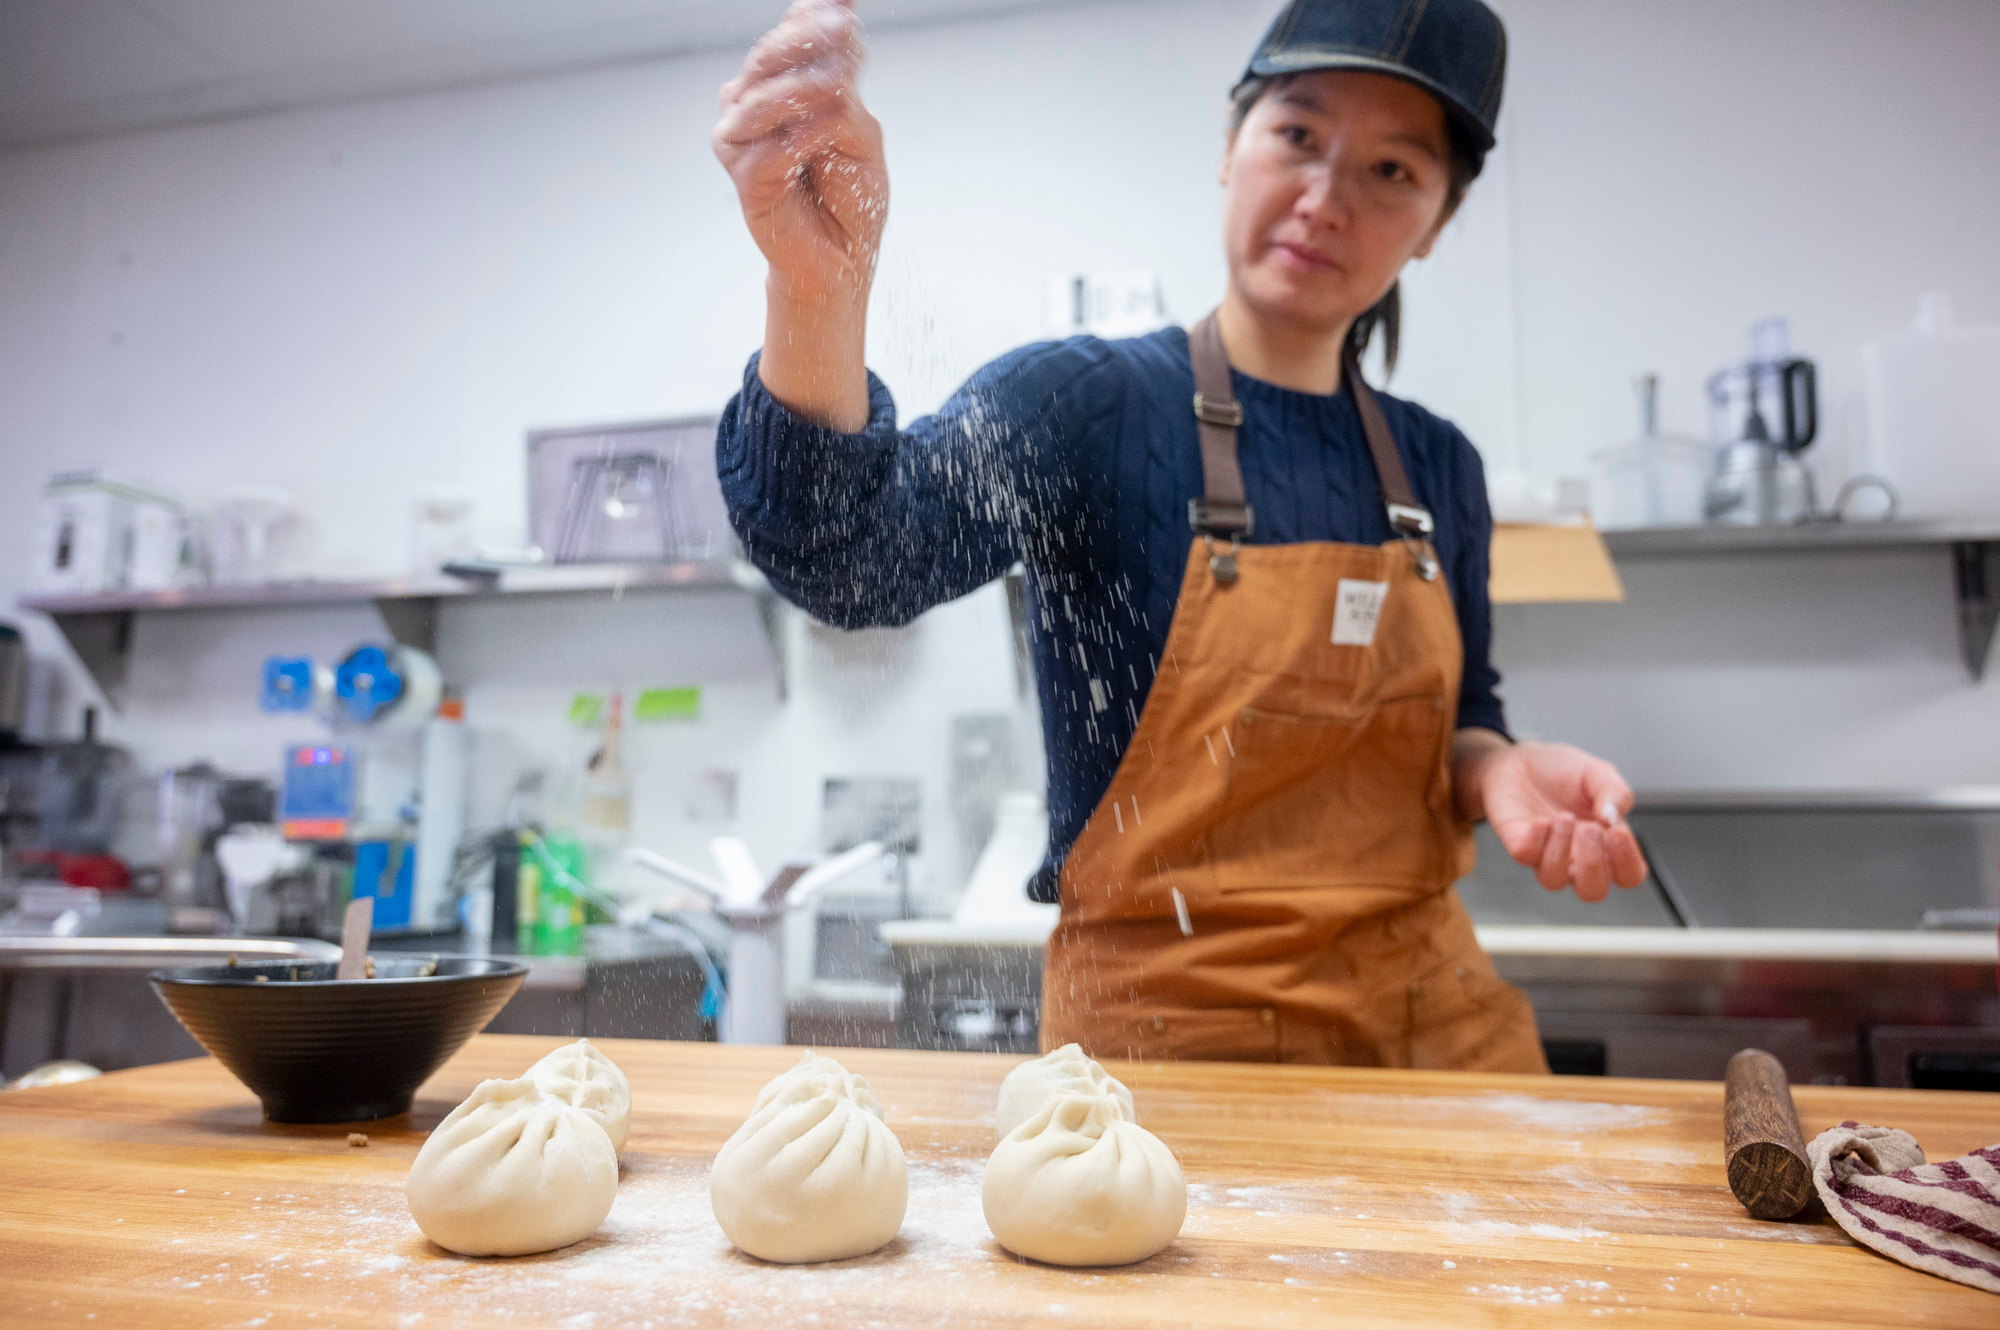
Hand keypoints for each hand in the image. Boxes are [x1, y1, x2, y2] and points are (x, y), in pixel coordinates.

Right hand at [712, 0, 887, 302]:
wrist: (842, 256)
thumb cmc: (849, 194)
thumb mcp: (859, 127)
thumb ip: (844, 82)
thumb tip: (841, 23)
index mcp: (780, 83)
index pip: (790, 34)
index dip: (815, 15)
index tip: (845, 8)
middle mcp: (752, 103)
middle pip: (770, 56)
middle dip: (807, 40)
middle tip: (842, 29)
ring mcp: (741, 138)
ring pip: (764, 97)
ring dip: (805, 86)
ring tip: (839, 83)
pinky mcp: (743, 175)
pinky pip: (771, 148)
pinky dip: (802, 138)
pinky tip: (825, 136)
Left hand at [1455, 735, 1649, 902]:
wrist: (1522, 758)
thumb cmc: (1563, 771)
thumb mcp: (1599, 773)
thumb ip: (1615, 793)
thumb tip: (1613, 817)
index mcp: (1606, 844)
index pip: (1628, 875)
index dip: (1628, 863)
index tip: (1619, 832)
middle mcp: (1577, 857)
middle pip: (1592, 891)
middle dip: (1593, 864)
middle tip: (1590, 830)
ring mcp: (1545, 855)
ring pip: (1554, 880)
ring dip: (1561, 850)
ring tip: (1563, 817)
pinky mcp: (1518, 844)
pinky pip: (1525, 856)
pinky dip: (1534, 839)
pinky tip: (1539, 820)